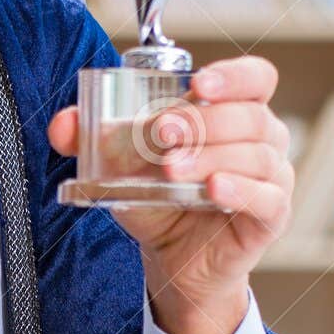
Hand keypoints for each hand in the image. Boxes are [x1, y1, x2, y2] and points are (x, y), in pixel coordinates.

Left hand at [47, 55, 291, 333]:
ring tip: (171, 168)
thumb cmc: (158, 197)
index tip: (198, 84)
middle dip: (201, 120)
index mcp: (232, 112)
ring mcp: (271, 178)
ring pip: (256, 155)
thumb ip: (90, 140)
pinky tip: (214, 189)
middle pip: (250, 116)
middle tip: (162, 132)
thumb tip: (62, 125)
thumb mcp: (121, 165)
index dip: (234, 76)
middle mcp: (261, 140)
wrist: (172, 257)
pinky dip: (241, 190)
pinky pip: (267, 198)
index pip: (255, 78)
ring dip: (211, 156)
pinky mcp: (270, 217)